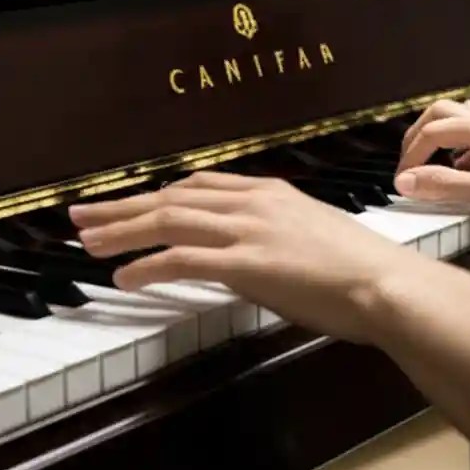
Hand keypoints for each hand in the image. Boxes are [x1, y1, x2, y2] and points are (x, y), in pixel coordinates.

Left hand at [69, 171, 426, 343]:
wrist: (386, 284)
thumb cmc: (359, 271)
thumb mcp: (310, 238)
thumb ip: (275, 237)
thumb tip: (250, 255)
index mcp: (269, 191)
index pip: (198, 185)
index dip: (156, 194)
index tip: (129, 202)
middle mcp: (253, 202)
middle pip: (172, 197)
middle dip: (123, 206)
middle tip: (83, 214)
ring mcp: (249, 230)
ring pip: (168, 221)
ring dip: (122, 231)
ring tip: (89, 242)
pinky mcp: (247, 262)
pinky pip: (182, 259)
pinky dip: (147, 266)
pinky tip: (124, 276)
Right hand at [394, 98, 469, 221]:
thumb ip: (443, 187)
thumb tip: (404, 181)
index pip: (430, 133)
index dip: (409, 156)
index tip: (401, 182)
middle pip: (442, 112)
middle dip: (419, 135)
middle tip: (409, 161)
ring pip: (464, 117)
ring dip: (443, 136)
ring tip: (436, 165)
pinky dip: (465, 145)